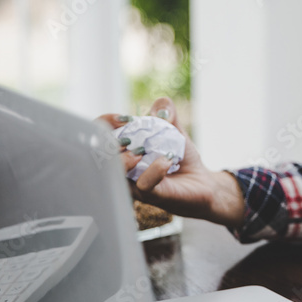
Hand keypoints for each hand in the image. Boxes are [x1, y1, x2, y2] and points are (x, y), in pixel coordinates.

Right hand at [97, 97, 244, 227]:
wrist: (202, 183)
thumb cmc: (181, 159)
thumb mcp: (174, 132)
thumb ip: (166, 115)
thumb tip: (161, 105)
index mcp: (123, 149)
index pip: (99, 135)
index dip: (104, 123)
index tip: (122, 118)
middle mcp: (123, 169)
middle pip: (99, 156)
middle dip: (110, 142)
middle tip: (130, 136)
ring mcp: (134, 184)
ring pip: (116, 174)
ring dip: (124, 159)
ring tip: (142, 150)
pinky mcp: (151, 195)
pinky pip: (144, 184)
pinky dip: (154, 169)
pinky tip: (167, 161)